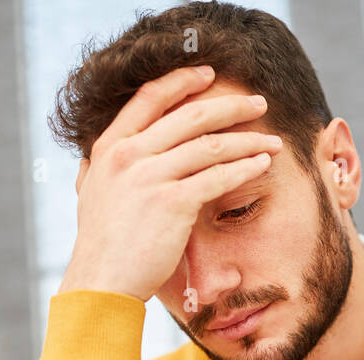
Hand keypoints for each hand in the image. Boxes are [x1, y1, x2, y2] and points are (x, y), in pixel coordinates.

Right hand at [58, 66, 283, 300]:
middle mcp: (129, 155)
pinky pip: (218, 177)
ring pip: (210, 146)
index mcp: (109, 147)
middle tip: (259, 103)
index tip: (209, 74)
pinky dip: (245, 167)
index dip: (182, 81)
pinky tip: (262, 165)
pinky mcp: (172, 203)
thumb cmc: (102, 246)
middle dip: (231, 106)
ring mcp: (150, 177)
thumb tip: (94, 157)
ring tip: (272, 139)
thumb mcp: (90, 195)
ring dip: (247, 139)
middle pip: (189, 116)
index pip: (150, 98)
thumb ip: (98, 171)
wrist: (102, 281)